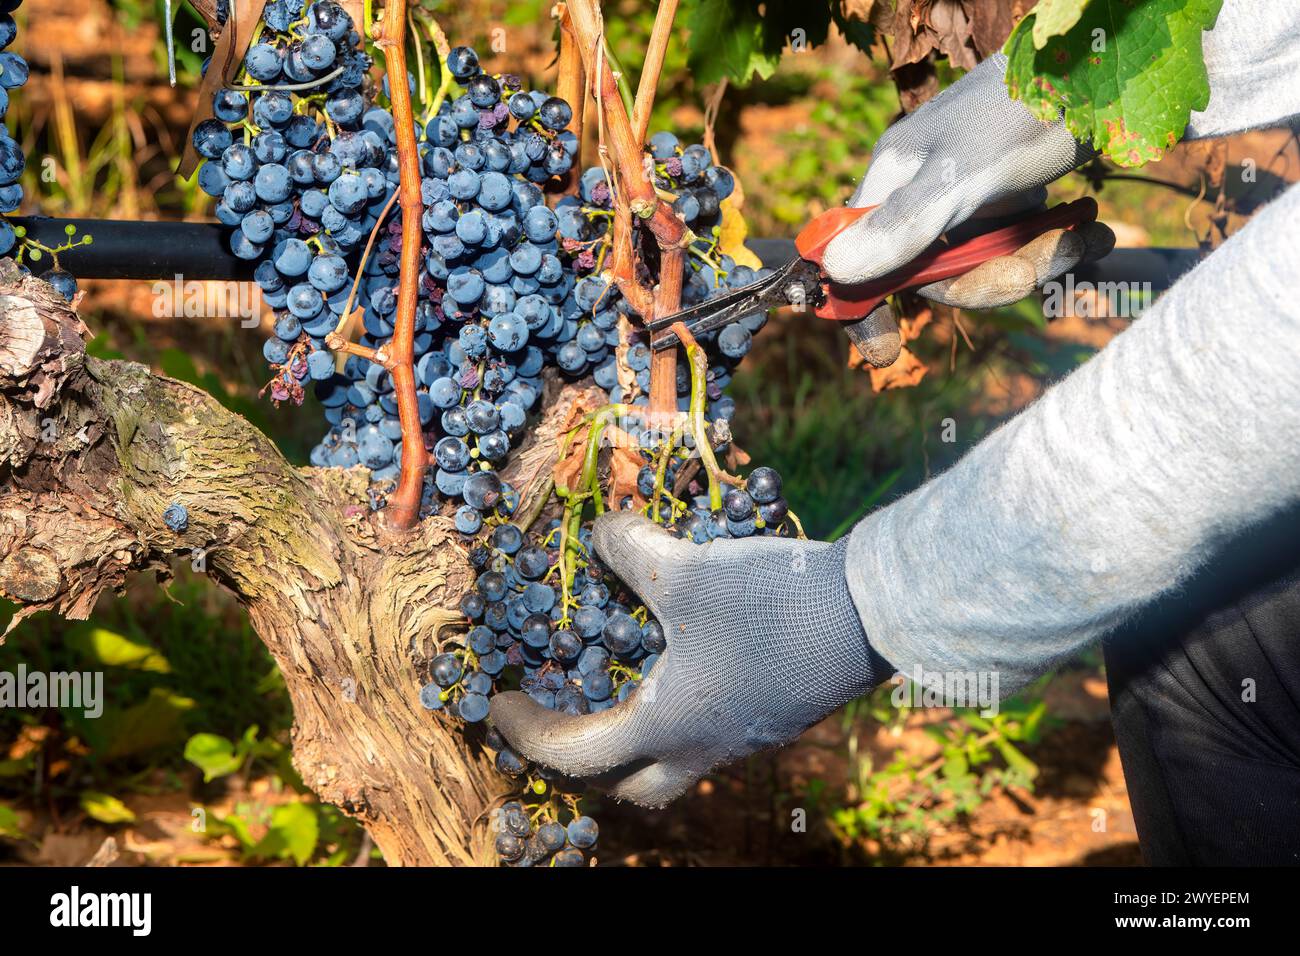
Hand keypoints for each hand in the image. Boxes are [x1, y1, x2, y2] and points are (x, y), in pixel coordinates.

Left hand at [489, 512, 892, 807]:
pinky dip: (677, 713)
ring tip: (618, 684)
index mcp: (669, 728)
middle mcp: (703, 748)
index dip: (527, 731)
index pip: (576, 754)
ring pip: (673, 765)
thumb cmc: (771, 602)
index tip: (500, 702)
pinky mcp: (773, 717)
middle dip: (585, 760)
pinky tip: (683, 660)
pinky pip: (709, 735)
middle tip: (563, 715)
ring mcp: (744, 739)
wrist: (873, 615)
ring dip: (635, 738)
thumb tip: (597, 530)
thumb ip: (629, 550)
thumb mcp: (687, 569)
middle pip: (629, 785)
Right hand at [821, 54, 1113, 366]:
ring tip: (1087, 237)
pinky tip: (1094, 230)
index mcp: (896, 181)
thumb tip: (834, 270)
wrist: (1107, 62)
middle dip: (992, 280)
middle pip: (938, 275)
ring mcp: (971, 195)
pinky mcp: (1015, 194)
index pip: (859, 257)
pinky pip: (1024, 243)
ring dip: (1041, 261)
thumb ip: (905, 225)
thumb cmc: (1027, 105)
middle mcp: (926, 191)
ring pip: (988, 263)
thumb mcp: (964, 173)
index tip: (883, 352)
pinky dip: (1061, 245)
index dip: (863, 307)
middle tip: (1038, 267)